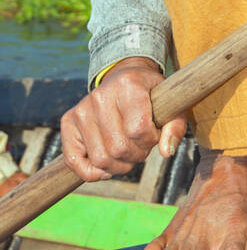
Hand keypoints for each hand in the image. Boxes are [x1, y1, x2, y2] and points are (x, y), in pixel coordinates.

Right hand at [61, 57, 187, 182]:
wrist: (124, 78)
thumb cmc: (151, 95)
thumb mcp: (170, 105)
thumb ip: (175, 127)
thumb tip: (167, 152)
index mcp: (128, 85)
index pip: (138, 130)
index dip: (151, 140)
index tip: (154, 134)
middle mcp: (100, 95)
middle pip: (118, 148)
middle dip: (136, 155)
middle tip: (141, 145)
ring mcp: (81, 109)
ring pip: (100, 159)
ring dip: (118, 165)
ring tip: (127, 152)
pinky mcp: (68, 121)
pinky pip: (74, 161)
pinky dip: (91, 172)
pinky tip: (105, 167)